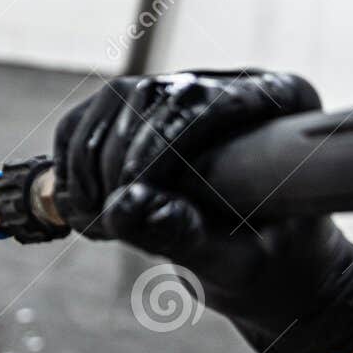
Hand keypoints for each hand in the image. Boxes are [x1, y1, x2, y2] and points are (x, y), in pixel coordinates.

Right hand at [53, 70, 352, 352]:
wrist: (266, 266)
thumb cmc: (272, 266)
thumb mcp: (237, 264)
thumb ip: (186, 238)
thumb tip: (128, 207)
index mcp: (280, 105)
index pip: (208, 102)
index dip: (160, 143)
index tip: (130, 195)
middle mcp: (231, 85)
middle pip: (150, 96)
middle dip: (115, 162)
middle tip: (105, 220)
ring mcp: (183, 92)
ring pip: (112, 103)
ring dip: (87, 165)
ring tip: (96, 219)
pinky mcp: (141, 113)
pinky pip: (87, 121)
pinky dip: (71, 164)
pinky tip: (86, 205)